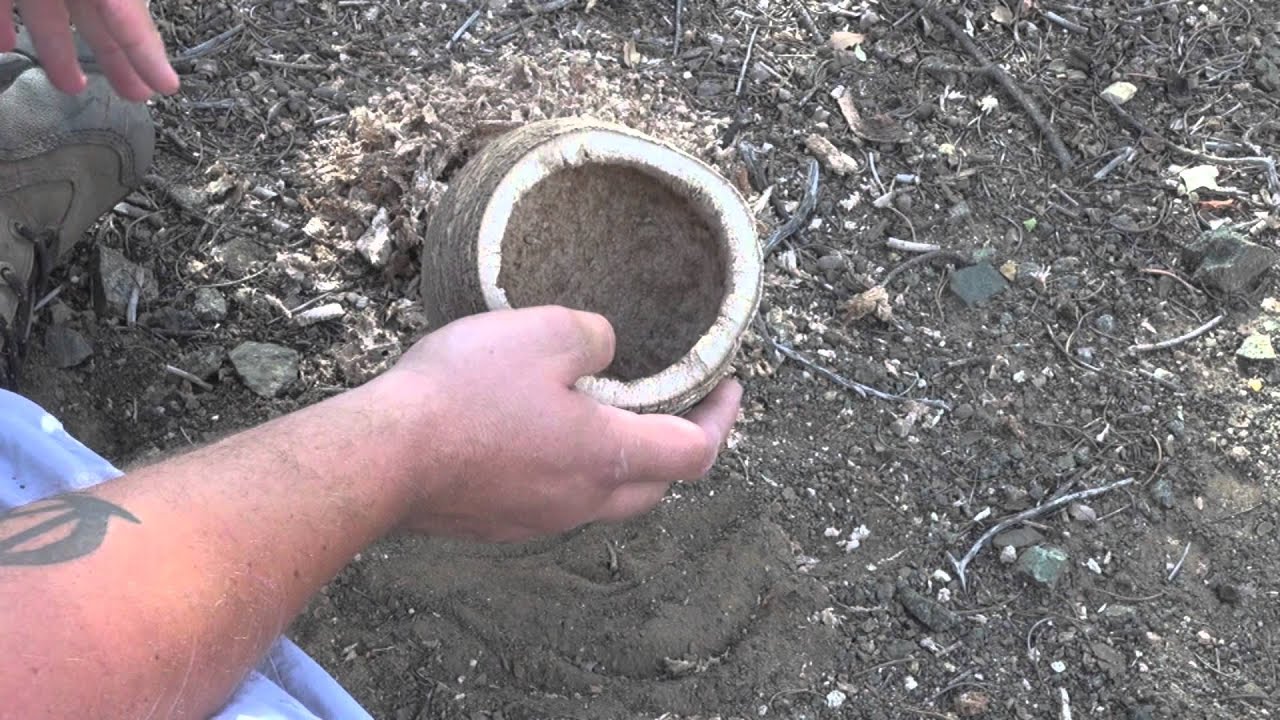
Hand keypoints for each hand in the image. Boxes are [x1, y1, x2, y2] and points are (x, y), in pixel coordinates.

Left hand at [1, 0, 179, 101]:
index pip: (127, 13)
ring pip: (49, 13)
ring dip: (59, 50)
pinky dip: (4, 25)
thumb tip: (128, 29)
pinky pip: (5, 3)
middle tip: (137, 95)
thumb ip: (115, 6)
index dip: (146, 50)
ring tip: (72, 87)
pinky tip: (6, 45)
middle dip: (116, 57)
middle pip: (97, 17)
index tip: (166, 87)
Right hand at [378, 306, 742, 542]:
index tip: (730, 387)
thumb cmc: (462, 394)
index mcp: (607, 457)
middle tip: (674, 403)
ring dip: (619, 459)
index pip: (695, 451)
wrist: (379, 458)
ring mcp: (538, 519)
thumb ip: (595, 337)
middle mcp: (581, 500)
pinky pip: (554, 498)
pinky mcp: (498, 523)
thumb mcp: (544, 332)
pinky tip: (538, 433)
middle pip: (655, 485)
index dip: (723, 417)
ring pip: (603, 496)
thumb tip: (606, 350)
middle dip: (676, 445)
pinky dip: (569, 468)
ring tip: (603, 411)